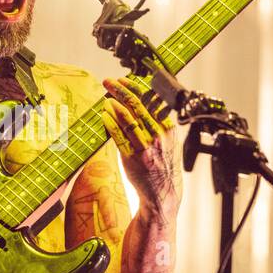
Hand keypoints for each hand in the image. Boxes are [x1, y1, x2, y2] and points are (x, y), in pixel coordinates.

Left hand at [101, 76, 181, 212]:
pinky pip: (119, 136)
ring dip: (113, 104)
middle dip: (120, 90)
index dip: (134, 87)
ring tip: (105, 97)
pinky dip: (111, 123)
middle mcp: (158, 135)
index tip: (123, 80)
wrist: (163, 192)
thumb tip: (139, 104)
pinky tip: (104, 115)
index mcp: (167, 128)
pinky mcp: (133, 158)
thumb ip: (156, 124)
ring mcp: (146, 146)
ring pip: (128, 118)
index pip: (150, 101)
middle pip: (137, 105)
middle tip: (108, 82)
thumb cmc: (162, 165)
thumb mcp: (167, 141)